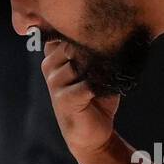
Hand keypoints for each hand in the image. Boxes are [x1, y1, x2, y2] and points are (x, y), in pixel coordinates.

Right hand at [41, 38, 119, 161]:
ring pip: (79, 62)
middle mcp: (50, 66)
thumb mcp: (97, 69)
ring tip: (106, 78)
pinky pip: (85, 84)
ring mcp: (54, 82)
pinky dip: (99, 86)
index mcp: (55, 56)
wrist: (94, 134)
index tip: (100, 35)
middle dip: (93, 50)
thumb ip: (96, 50)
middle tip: (108, 61)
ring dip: (98, 69)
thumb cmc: (96, 99)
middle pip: (73, 44)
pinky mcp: (62, 99)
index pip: (65, 32)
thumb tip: (112, 29)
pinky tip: (102, 92)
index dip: (83, 33)